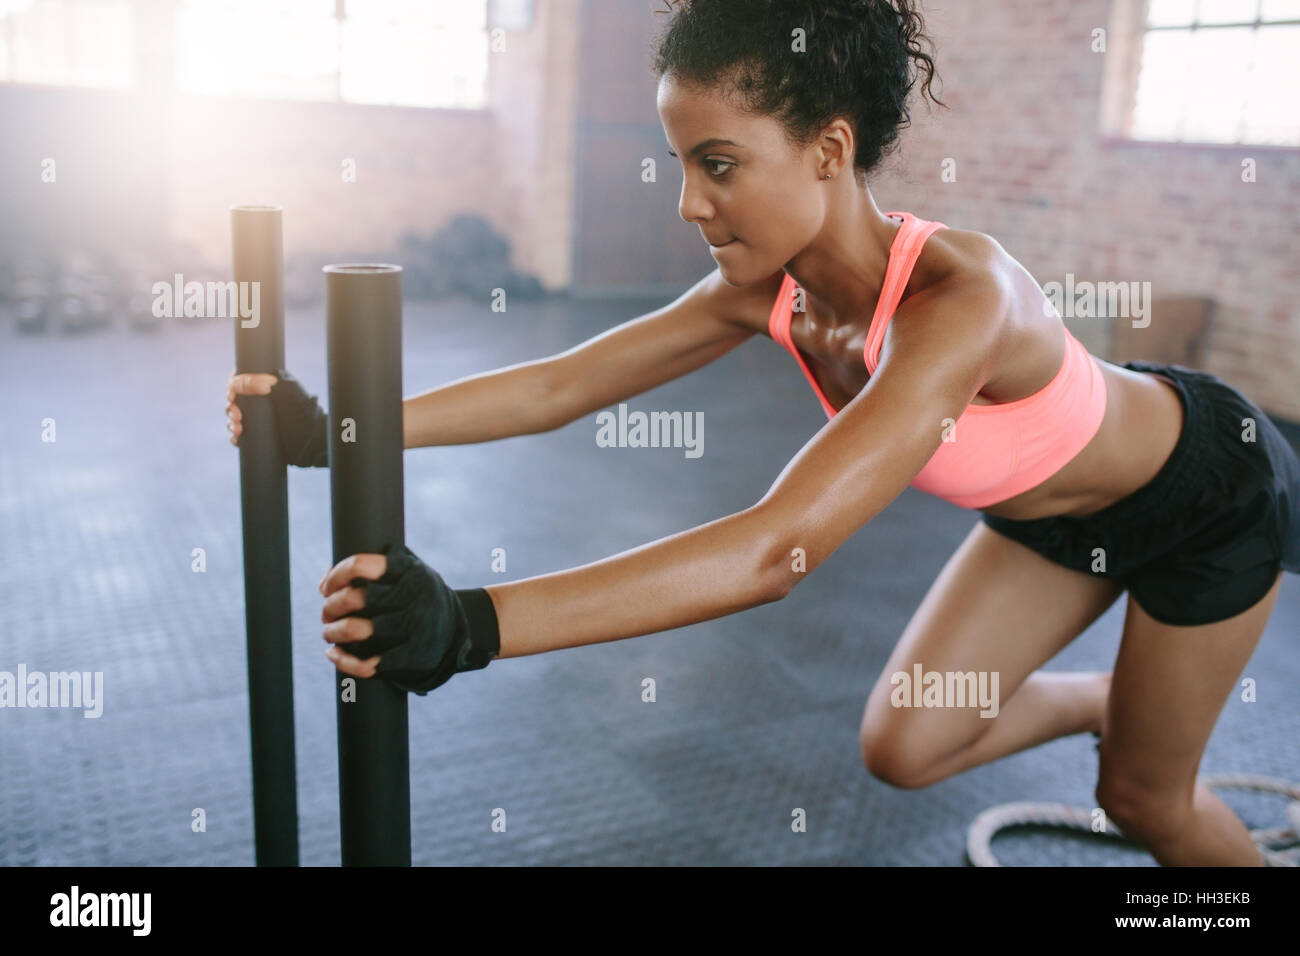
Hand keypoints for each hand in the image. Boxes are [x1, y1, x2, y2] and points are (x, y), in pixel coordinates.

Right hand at [226, 368, 328, 466]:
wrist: (314, 443)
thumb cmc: (306, 417)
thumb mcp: (293, 398)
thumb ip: (279, 386)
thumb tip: (263, 383)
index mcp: (266, 385)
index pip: (242, 380)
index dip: (234, 387)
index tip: (233, 397)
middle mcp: (260, 400)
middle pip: (235, 399)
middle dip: (231, 408)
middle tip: (238, 417)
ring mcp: (258, 418)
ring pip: (234, 417)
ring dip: (231, 422)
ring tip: (238, 429)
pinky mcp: (257, 434)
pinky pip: (239, 434)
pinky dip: (234, 436)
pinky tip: (236, 439)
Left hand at [319, 542, 499, 694]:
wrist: (455, 632)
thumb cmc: (417, 598)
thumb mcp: (405, 573)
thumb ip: (369, 568)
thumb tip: (324, 582)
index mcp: (410, 570)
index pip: (361, 565)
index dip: (337, 575)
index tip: (327, 586)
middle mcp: (414, 596)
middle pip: (354, 598)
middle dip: (331, 606)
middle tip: (327, 612)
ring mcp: (414, 627)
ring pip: (355, 630)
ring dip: (332, 632)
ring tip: (329, 632)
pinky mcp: (411, 657)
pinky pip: (366, 664)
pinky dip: (343, 660)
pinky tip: (334, 654)